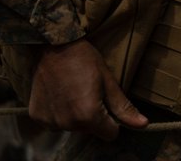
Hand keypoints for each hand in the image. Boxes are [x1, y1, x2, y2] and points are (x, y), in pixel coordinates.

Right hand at [28, 39, 147, 138]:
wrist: (53, 45)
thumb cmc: (84, 59)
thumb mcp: (108, 81)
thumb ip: (123, 107)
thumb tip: (143, 124)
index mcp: (88, 116)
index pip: (110, 134)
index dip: (112, 120)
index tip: (106, 102)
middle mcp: (67, 124)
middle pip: (90, 131)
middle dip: (93, 116)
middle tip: (88, 91)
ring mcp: (50, 122)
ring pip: (72, 127)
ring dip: (75, 115)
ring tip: (73, 91)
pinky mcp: (37, 117)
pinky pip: (55, 123)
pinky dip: (59, 112)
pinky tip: (60, 94)